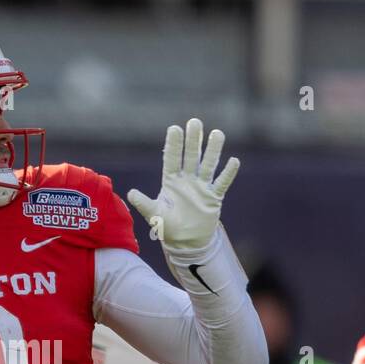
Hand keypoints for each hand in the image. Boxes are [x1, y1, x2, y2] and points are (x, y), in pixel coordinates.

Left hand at [127, 118, 239, 253]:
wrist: (187, 241)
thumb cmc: (168, 227)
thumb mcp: (155, 215)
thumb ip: (144, 204)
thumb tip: (131, 193)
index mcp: (171, 182)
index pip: (173, 159)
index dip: (174, 145)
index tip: (175, 129)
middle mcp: (187, 180)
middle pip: (191, 157)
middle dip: (193, 140)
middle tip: (195, 122)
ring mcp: (201, 187)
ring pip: (208, 165)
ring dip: (213, 150)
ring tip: (217, 133)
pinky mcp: (214, 197)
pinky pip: (222, 183)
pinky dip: (228, 173)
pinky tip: (234, 161)